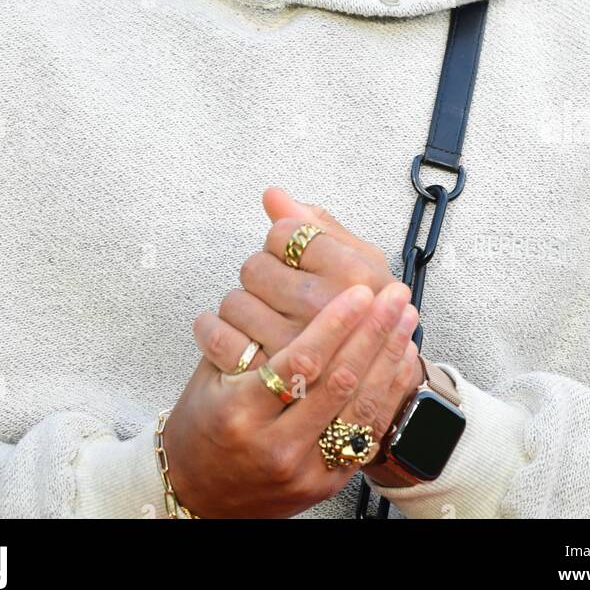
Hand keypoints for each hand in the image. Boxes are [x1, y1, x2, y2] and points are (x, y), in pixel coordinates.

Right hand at [166, 281, 421, 517]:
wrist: (200, 495)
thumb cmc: (203, 426)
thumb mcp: (209, 376)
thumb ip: (245, 335)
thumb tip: (288, 281)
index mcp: (240, 413)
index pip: (300, 362)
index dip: (335, 324)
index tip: (358, 292)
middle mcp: (276, 445)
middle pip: (339, 382)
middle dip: (373, 332)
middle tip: (393, 294)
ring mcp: (305, 469)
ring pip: (361, 409)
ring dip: (388, 357)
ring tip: (405, 318)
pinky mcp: (326, 483)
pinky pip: (367, 434)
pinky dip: (388, 393)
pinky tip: (400, 359)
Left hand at [194, 187, 424, 425]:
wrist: (376, 393)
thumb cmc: (367, 318)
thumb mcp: (359, 266)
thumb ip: (318, 225)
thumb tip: (272, 195)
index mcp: (352, 274)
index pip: (284, 234)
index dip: (283, 244)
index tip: (294, 260)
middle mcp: (324, 308)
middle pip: (255, 266)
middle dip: (262, 275)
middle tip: (278, 293)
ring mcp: (296, 346)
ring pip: (236, 302)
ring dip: (242, 307)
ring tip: (261, 319)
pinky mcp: (270, 380)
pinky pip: (221, 340)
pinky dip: (213, 332)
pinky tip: (224, 331)